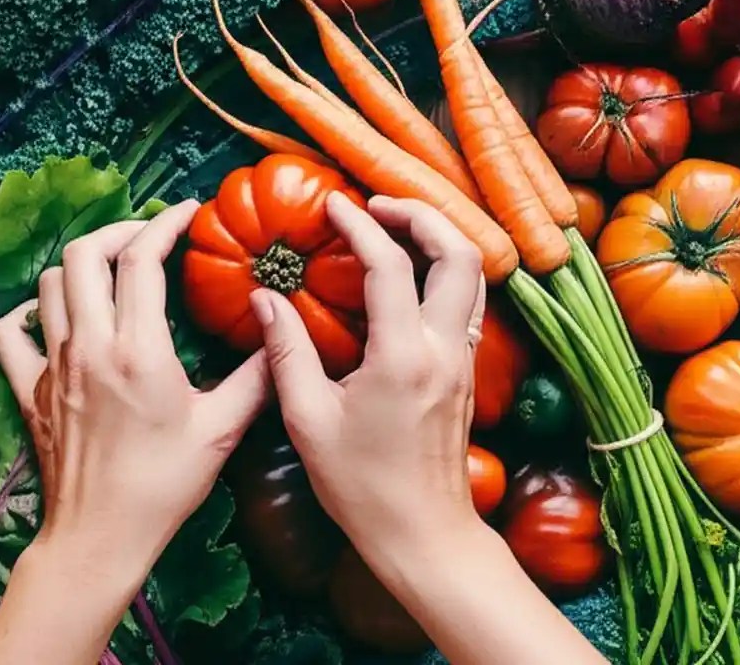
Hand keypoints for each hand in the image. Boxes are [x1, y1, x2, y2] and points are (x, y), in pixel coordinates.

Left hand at [0, 201, 268, 566]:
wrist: (99, 536)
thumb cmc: (162, 487)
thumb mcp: (222, 431)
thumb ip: (257, 378)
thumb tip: (281, 335)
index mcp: (137, 350)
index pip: (141, 259)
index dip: (164, 224)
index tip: (188, 212)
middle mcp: (87, 346)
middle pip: (83, 255)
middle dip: (117, 231)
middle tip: (148, 236)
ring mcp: (51, 367)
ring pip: (47, 285)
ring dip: (80, 266)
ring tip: (111, 270)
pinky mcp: (29, 391)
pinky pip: (10, 335)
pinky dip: (26, 314)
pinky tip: (52, 318)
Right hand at [249, 193, 485, 563]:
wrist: (423, 534)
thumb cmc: (360, 486)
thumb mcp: (307, 419)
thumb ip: (287, 352)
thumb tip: (265, 299)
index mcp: (403, 357)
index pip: (390, 265)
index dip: (360, 225)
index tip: (333, 206)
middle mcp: (445, 350)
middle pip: (459, 253)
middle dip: (422, 215)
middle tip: (378, 206)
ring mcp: (465, 361)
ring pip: (474, 276)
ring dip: (441, 241)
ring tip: (397, 230)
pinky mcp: (469, 374)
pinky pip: (468, 304)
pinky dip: (444, 274)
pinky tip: (410, 280)